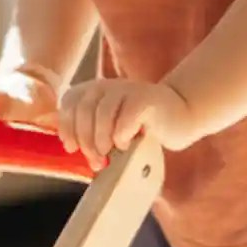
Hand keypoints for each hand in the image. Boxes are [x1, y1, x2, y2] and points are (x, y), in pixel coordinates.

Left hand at [58, 79, 195, 168]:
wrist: (179, 117)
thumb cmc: (142, 128)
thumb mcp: (109, 129)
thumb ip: (88, 133)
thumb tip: (69, 149)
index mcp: (95, 90)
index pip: (69, 103)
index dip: (67, 127)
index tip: (73, 148)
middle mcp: (109, 86)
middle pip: (83, 109)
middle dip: (85, 140)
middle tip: (95, 160)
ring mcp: (128, 90)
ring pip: (102, 112)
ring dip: (101, 139)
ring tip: (108, 154)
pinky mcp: (147, 100)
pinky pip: (126, 116)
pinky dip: (121, 134)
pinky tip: (126, 144)